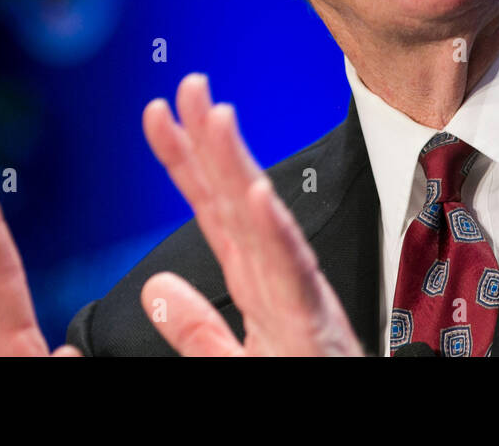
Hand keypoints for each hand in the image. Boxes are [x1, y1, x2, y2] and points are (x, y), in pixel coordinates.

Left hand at [140, 73, 364, 355]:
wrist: (344, 413)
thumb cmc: (300, 382)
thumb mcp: (229, 359)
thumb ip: (193, 326)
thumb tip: (155, 288)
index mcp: (252, 279)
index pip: (209, 207)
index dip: (182, 159)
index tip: (155, 114)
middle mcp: (273, 275)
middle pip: (232, 197)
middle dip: (208, 138)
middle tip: (185, 85)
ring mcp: (295, 294)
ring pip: (261, 221)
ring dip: (238, 166)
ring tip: (216, 118)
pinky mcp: (310, 320)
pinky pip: (290, 271)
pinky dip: (274, 231)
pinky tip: (256, 195)